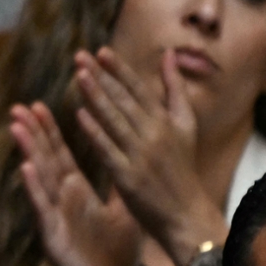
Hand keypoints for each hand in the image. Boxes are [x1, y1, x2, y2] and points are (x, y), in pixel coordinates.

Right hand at [11, 102, 140, 265]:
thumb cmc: (113, 257)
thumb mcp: (124, 214)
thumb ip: (119, 186)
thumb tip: (128, 156)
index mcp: (77, 193)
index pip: (60, 155)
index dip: (50, 131)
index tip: (38, 105)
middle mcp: (61, 200)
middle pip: (45, 160)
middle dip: (32, 134)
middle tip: (18, 106)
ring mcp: (54, 216)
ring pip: (39, 179)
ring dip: (28, 152)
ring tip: (17, 127)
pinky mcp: (52, 235)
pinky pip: (42, 208)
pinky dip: (33, 188)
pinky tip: (25, 168)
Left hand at [74, 48, 226, 265]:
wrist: (187, 214)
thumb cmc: (183, 167)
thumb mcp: (185, 125)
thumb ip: (175, 89)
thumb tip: (169, 53)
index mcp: (167, 122)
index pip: (139, 90)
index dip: (120, 69)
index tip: (101, 50)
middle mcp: (155, 135)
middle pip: (124, 101)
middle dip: (102, 76)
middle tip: (80, 56)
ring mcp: (141, 156)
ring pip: (115, 121)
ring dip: (96, 97)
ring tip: (78, 76)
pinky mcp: (129, 177)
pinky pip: (109, 150)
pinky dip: (95, 131)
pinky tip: (79, 115)